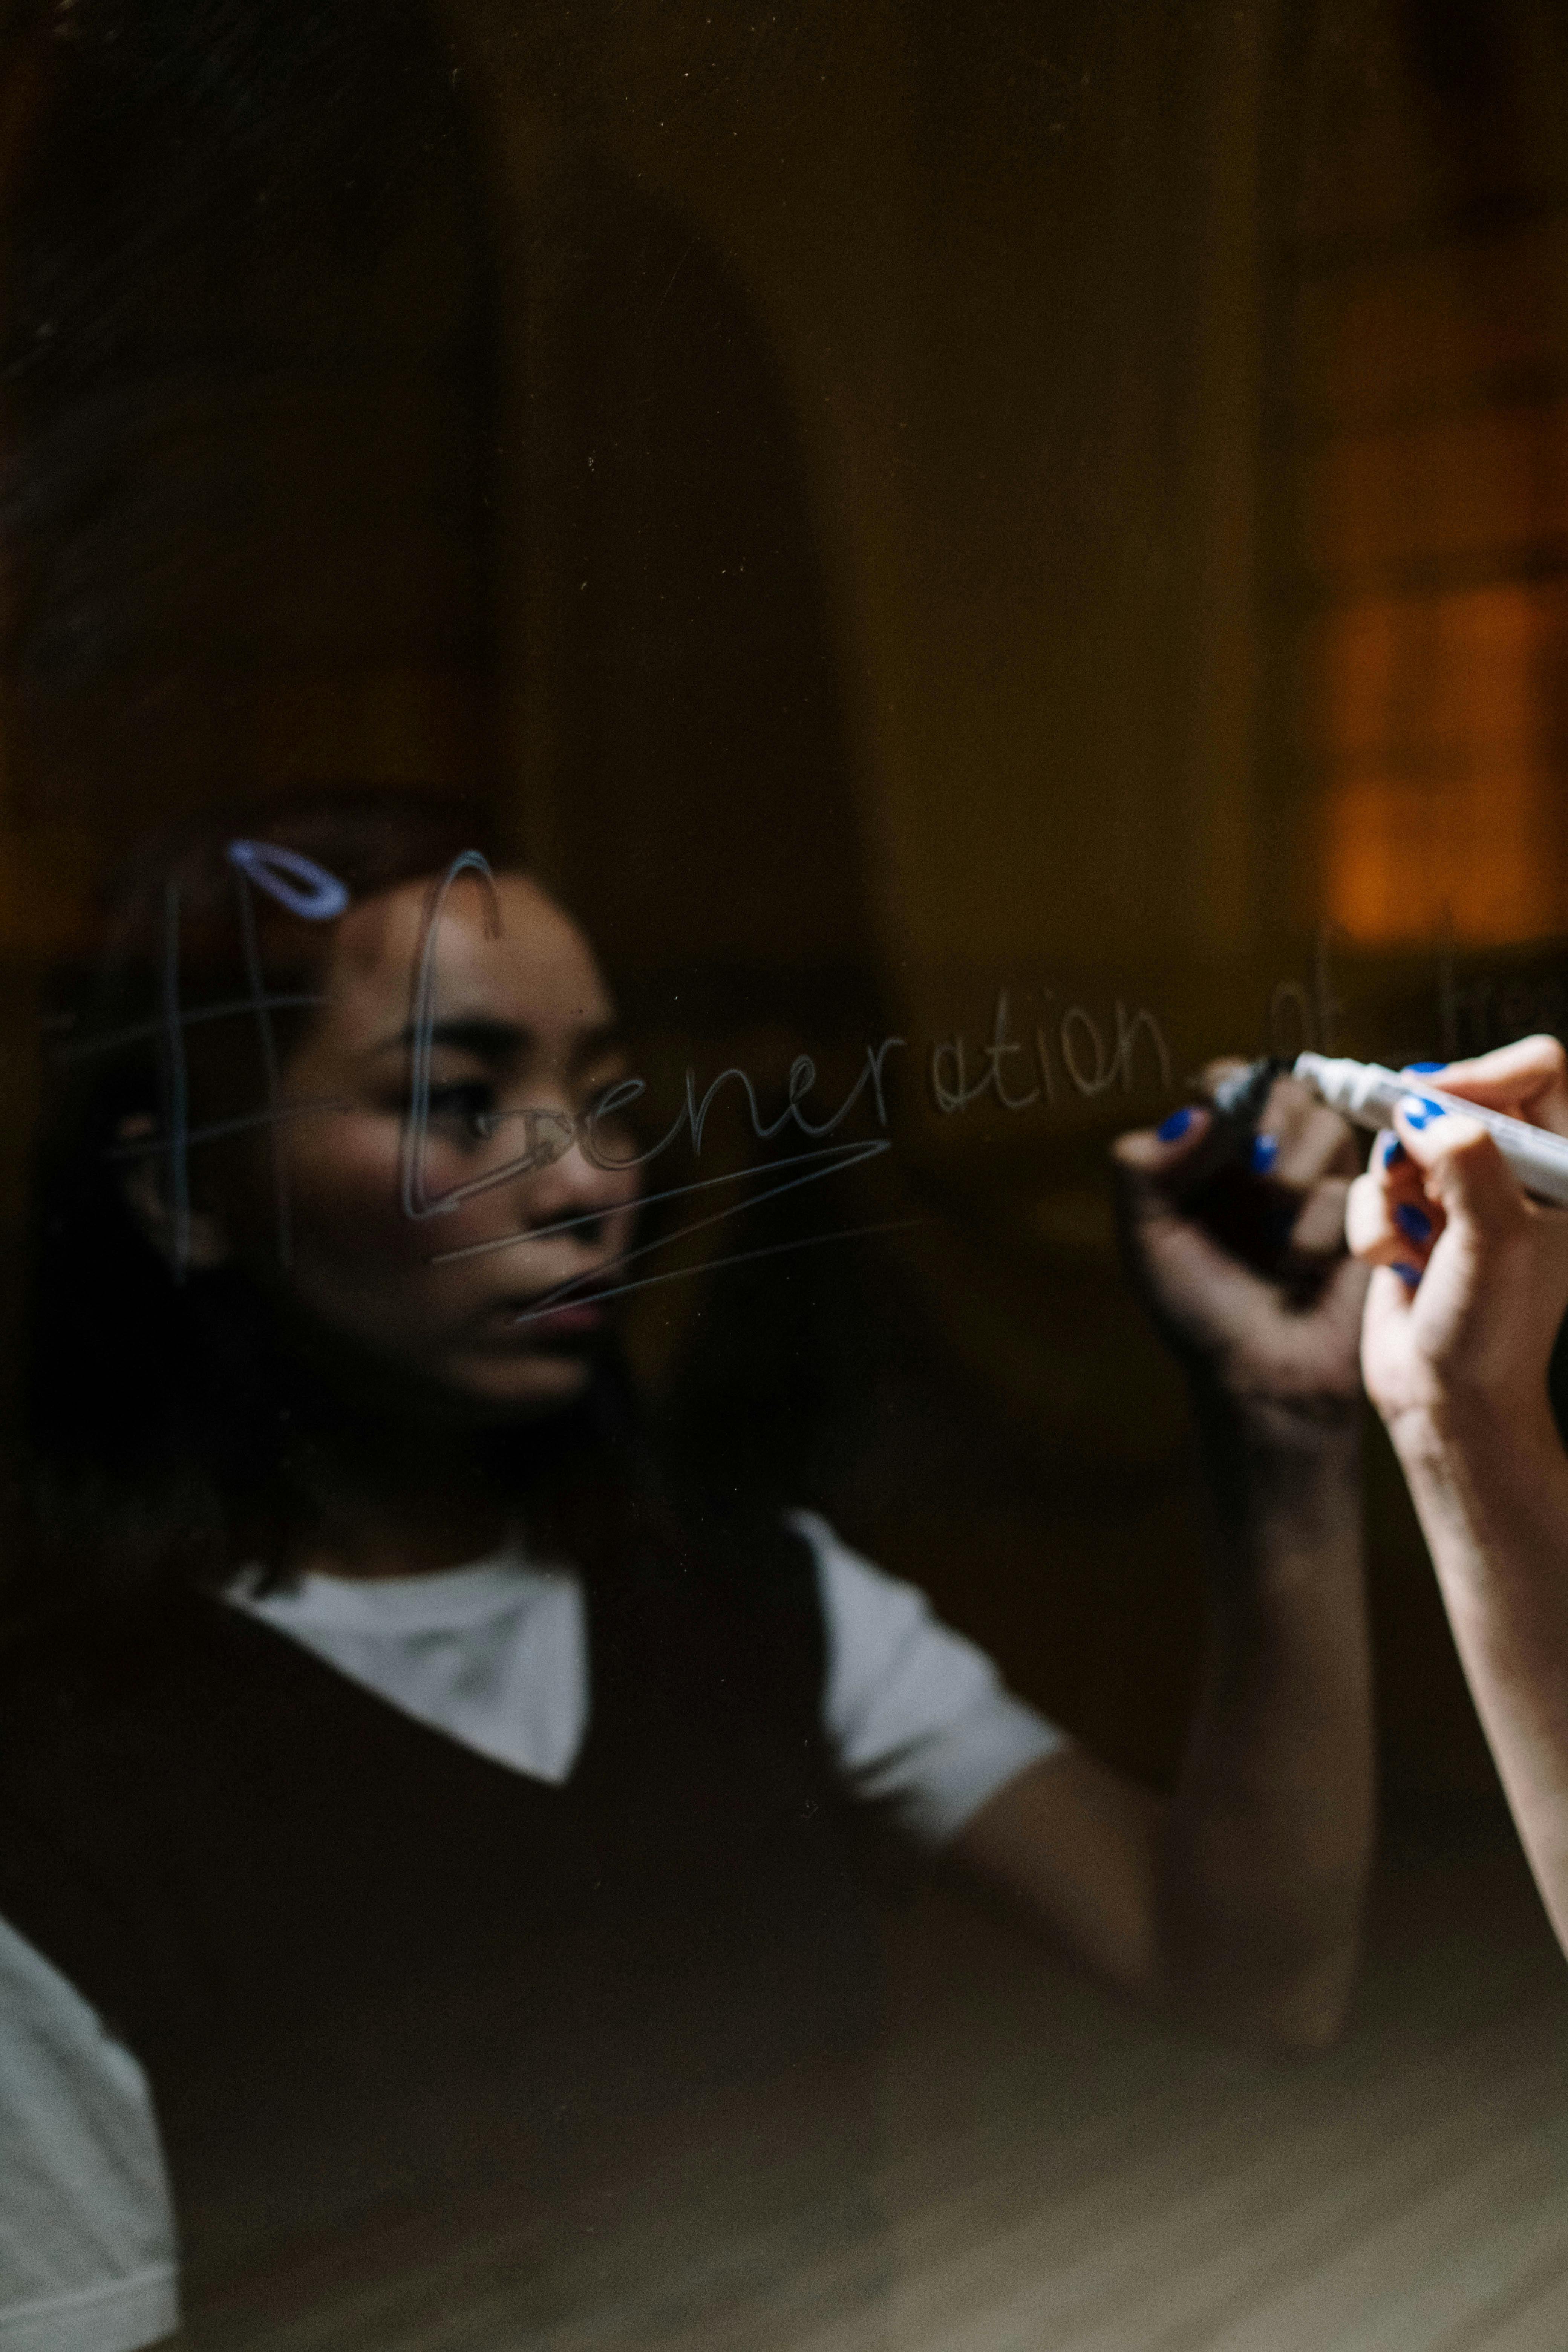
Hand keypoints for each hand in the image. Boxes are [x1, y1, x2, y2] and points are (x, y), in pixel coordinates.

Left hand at [1114, 1066, 1367, 1427]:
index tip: (1224, 1139)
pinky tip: (1308, 1272)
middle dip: (1270, 1139)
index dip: (1231, 1099)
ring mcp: (1320, 1179)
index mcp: (1210, 1155)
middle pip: (1285, 1088)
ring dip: (1295, 1189)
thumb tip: (1197, 1111)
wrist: (1268, 1378)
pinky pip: (1350, 1185)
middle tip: (1258, 1193)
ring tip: (1278, 1252)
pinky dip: (1322, 1232)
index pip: (1227, 1081)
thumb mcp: (1146, 1239)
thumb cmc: (1201, 1312)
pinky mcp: (1367, 1209)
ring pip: (1326, 1126)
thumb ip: (1144, 1167)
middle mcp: (1267, 1156)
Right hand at [1345, 1036, 1567, 1441]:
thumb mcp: (1497, 1237)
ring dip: (1392, 1189)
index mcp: (1563, 1170)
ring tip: (1409, 1240)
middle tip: (1406, 1164)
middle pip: (1460, 1097)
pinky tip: (1395, 1265)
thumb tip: (1421, 1113)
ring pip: (1407, 1142)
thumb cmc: (1492, 1330)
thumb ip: (1468, 1160)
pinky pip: (1376, 1188)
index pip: (1539, 1072)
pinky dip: (1374, 1225)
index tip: (1438, 1101)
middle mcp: (1516, 1175)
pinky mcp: (1414, 1220)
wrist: (1448, 1402)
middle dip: (1421, 1136)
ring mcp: (1463, 1195)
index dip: (1487, 1074)